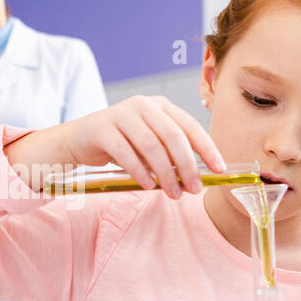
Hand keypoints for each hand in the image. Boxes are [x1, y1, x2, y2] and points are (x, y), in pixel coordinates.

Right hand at [7, 95, 225, 196]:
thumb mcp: (149, 144)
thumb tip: (199, 178)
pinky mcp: (102, 129)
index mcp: (160, 106)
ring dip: (165, 174)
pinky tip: (148, 186)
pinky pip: (126, 153)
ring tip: (173, 194)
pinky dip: (140, 172)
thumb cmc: (122, 143)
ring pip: (151, 146)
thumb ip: (170, 154)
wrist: (80, 139)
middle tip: (194, 189)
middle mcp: (143, 106)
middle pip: (172, 136)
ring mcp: (121, 115)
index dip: (207, 148)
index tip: (219, 169)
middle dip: (187, 166)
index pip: (190, 126)